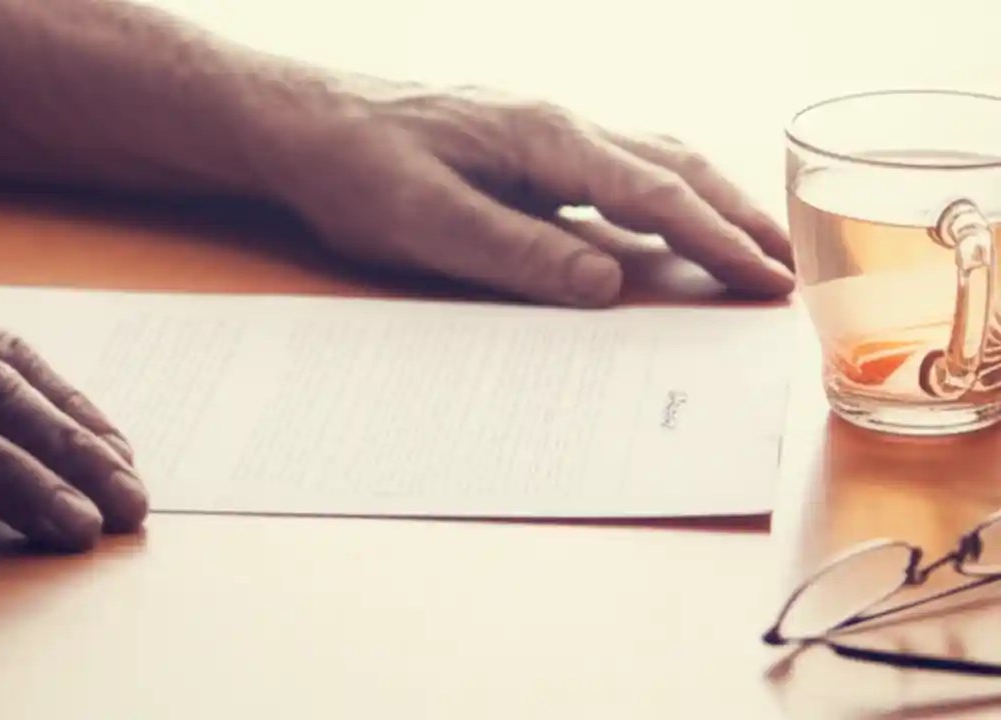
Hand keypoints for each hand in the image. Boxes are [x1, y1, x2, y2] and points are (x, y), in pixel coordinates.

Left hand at [260, 81, 793, 306]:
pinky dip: (656, 197)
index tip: (764, 281)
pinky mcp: (519, 149)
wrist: (300, 121)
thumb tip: (609, 283)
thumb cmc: (353, 168)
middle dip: (732, 215)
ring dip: (703, 201)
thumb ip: (518, 253)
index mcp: (542, 137)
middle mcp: (554, 124)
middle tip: (782, 268)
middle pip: (670, 163)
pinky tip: (661, 222)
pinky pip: (608, 169)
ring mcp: (538, 132)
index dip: (714, 239)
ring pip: (647, 159)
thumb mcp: (426, 222)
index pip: (652, 191)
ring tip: (747, 244)